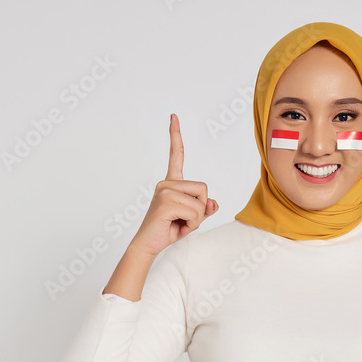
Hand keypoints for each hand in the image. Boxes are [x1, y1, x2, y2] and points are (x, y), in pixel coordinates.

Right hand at [130, 113, 217, 256]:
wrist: (149, 245)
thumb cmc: (169, 229)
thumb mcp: (193, 217)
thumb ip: (205, 208)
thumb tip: (213, 203)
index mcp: (171, 183)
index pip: (176, 155)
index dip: (176, 136)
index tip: (173, 116)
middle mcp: (166, 183)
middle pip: (204, 189)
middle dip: (201, 209)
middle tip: (184, 220)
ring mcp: (164, 191)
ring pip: (201, 202)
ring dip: (196, 219)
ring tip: (179, 224)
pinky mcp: (165, 202)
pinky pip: (195, 212)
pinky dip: (192, 224)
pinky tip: (177, 227)